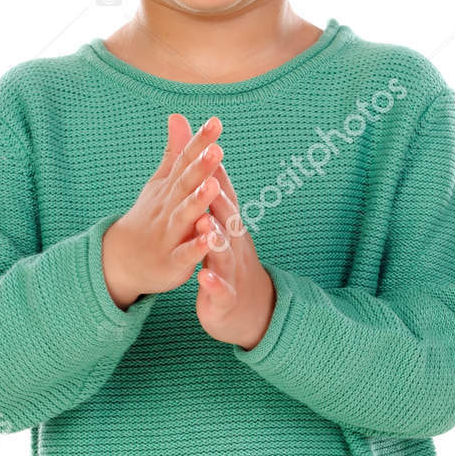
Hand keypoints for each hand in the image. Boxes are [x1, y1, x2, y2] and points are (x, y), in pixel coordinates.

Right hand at [101, 113, 225, 308]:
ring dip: (198, 202)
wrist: (123, 260)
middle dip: (201, 167)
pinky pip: (185, 254)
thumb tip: (178, 115)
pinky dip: (196, 247)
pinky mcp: (172, 261)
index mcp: (170, 187)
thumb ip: (175, 152)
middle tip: (217, 149)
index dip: (200, 142)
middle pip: (185, 184)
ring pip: (184, 216)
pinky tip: (210, 239)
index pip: (185, 160)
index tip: (216, 122)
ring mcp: (169, 234)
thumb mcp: (161, 182)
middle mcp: (169, 207)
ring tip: (213, 186)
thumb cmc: (150, 216)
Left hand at [193, 160, 275, 349]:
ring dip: (216, 238)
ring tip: (205, 223)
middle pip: (227, 217)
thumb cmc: (230, 262)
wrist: (251, 311)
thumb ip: (216, 196)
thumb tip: (211, 161)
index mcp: (231, 226)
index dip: (216, 171)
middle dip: (218, 197)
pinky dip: (213, 282)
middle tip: (208, 176)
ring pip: (225, 252)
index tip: (208, 144)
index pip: (224, 194)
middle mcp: (235, 244)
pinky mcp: (225, 297)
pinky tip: (203, 277)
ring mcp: (232, 271)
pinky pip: (220, 289)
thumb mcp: (224, 228)